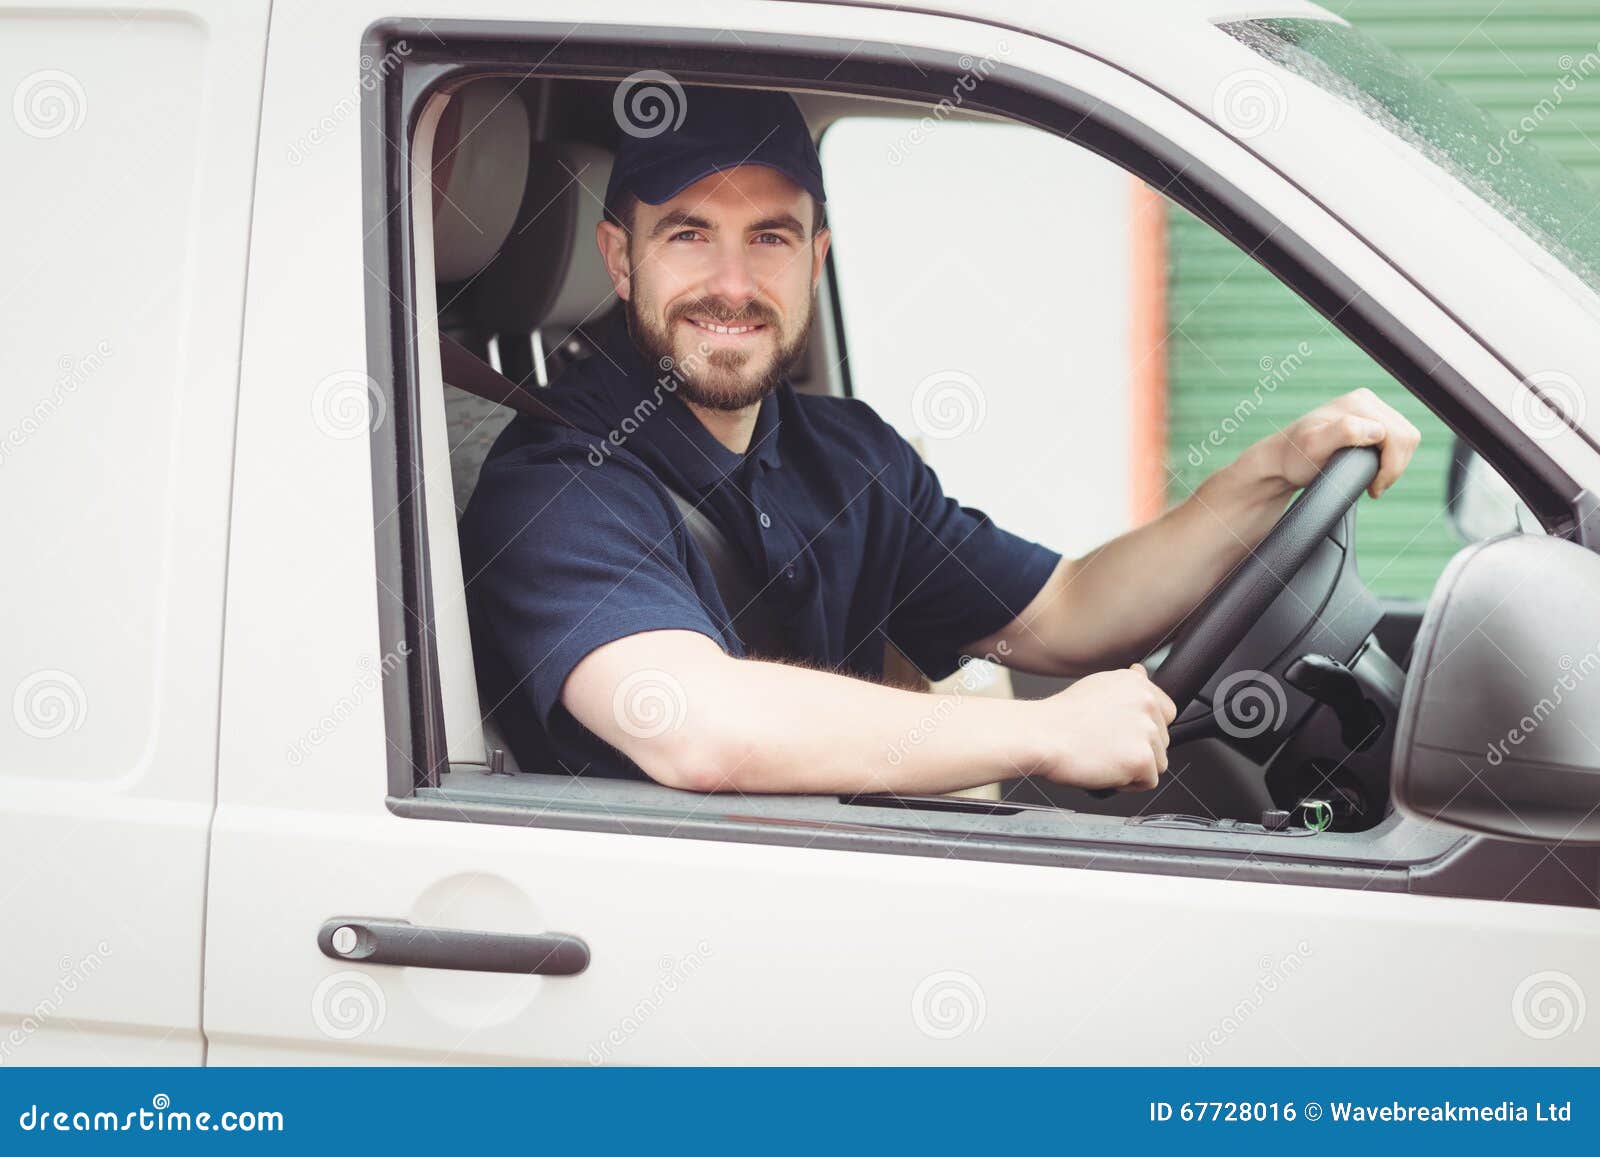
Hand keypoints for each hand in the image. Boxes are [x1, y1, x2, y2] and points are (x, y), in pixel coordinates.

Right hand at [1032, 664, 1176, 791]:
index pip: (1166, 712)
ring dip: (1134, 766)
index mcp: (1137, 683)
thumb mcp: (1096, 685)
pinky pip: (1149, 781)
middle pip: (1162, 740)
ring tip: (1104, 757)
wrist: (1039, 735)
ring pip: (1158, 762)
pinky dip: (1128, 783)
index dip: (1145, 728)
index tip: (1123, 733)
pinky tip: (1105, 769)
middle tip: (1105, 745)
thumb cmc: (1059, 717)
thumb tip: (1142, 672)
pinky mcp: (1141, 759)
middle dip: (1138, 748)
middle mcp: (1147, 703)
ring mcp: (1147, 731)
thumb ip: (1126, 684)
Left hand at [1236, 387, 1421, 499]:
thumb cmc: (1295, 457)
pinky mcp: (1372, 421)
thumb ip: (1345, 432)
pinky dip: (1391, 460)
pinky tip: (1373, 469)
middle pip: (1407, 437)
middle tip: (1374, 487)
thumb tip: (1376, 429)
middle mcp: (1366, 401)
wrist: (1282, 460)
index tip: (1372, 488)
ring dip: (1394, 465)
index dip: (1390, 468)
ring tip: (1373, 480)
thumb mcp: (1314, 446)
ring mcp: (1370, 410)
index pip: (1399, 437)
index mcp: (1359, 403)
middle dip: (1394, 467)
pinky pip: (1399, 441)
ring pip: (1407, 440)